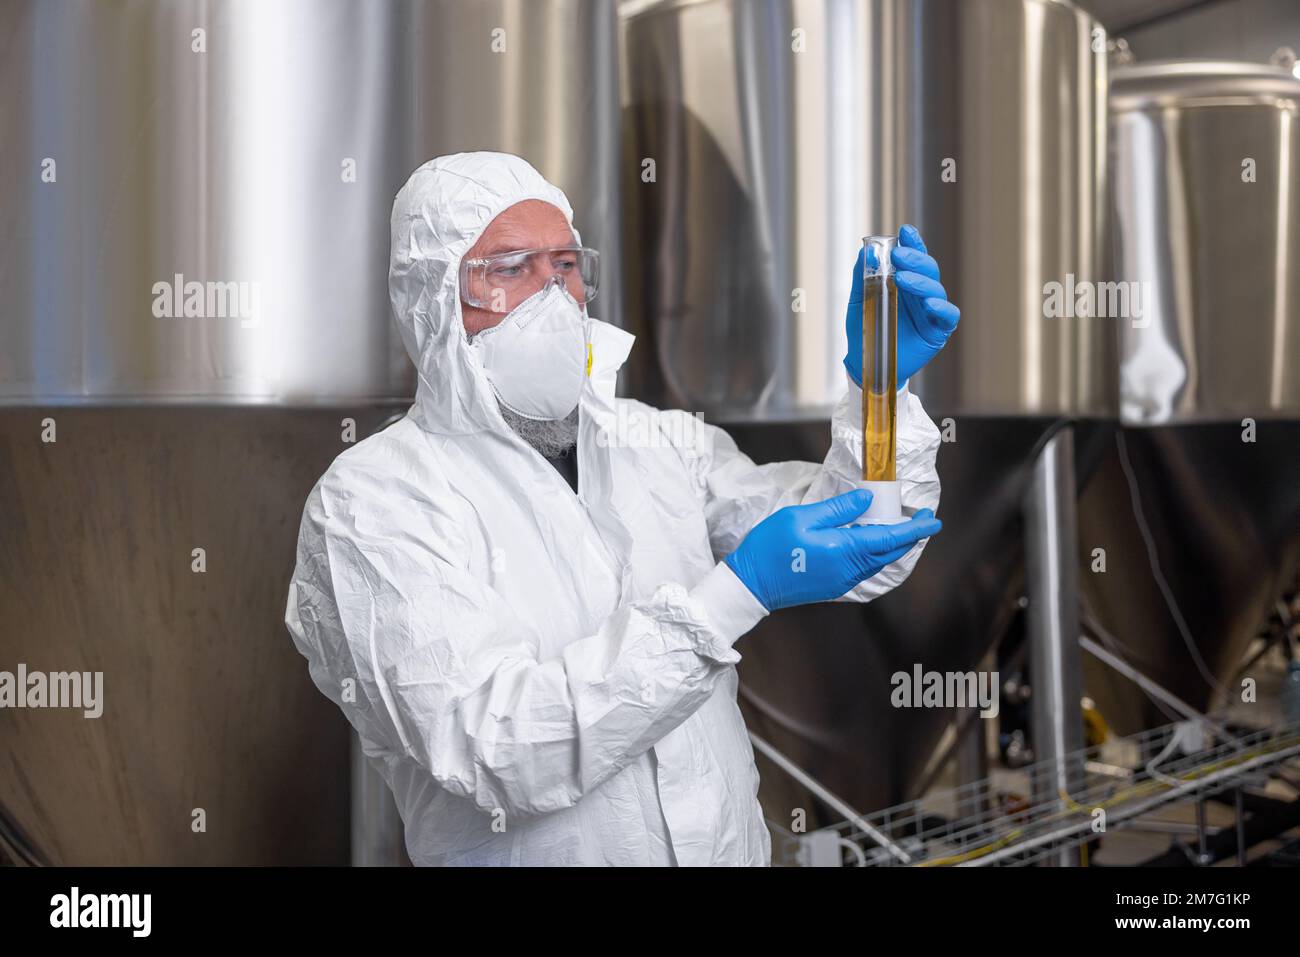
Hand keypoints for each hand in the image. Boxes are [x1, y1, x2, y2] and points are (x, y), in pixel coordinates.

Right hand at [724, 489, 941, 611]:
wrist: (752, 585)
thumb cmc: (771, 547)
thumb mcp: (801, 518)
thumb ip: (838, 509)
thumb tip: (868, 500)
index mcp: (844, 550)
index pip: (890, 538)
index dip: (914, 529)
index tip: (932, 519)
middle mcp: (849, 569)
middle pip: (889, 553)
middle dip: (909, 537)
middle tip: (921, 519)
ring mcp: (842, 580)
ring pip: (879, 562)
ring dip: (893, 546)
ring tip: (900, 527)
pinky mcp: (834, 585)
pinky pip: (865, 568)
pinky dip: (877, 554)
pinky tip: (872, 542)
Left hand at [844, 224, 960, 386]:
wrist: (864, 364)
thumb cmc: (865, 330)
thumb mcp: (859, 301)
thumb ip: (862, 276)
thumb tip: (866, 250)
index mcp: (905, 283)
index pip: (914, 258)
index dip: (913, 244)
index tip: (905, 232)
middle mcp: (921, 294)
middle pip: (928, 270)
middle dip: (915, 259)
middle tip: (898, 255)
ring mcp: (931, 312)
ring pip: (937, 290)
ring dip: (922, 282)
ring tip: (903, 279)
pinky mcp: (937, 331)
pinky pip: (947, 316)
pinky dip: (940, 308)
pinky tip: (928, 304)